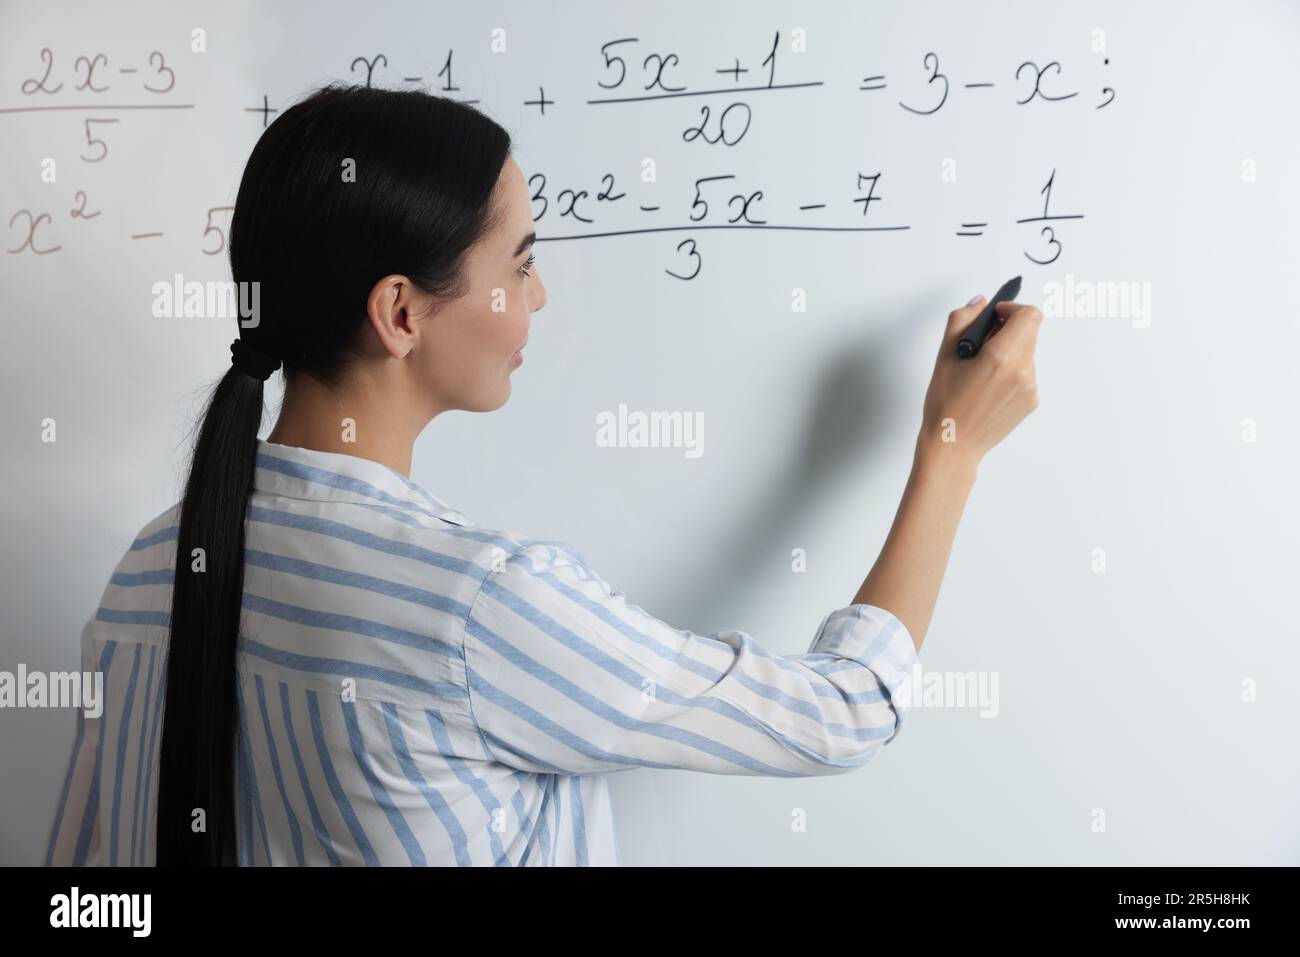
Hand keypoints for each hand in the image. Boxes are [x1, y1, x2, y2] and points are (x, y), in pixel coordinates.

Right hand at [916, 295, 1041, 469]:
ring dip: (1009, 350)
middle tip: (982, 344)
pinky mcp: (1031, 401)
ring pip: (1027, 352)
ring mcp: (1030, 388)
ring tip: (981, 370)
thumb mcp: (944, 356)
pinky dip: (1011, 370)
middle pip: (1029, 332)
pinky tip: (988, 386)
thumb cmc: (944, 406)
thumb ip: (962, 320)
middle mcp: (1023, 372)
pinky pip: (1026, 372)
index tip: (995, 317)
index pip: (1029, 315)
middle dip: (1007, 330)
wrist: (952, 446)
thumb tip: (978, 303)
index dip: (1011, 309)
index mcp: (1001, 357)